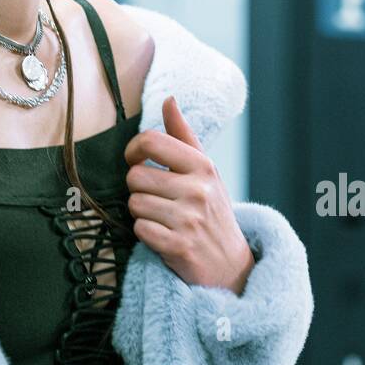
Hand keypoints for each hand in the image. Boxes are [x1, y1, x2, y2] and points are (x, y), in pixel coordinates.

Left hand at [124, 95, 255, 294]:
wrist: (231, 265)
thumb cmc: (211, 211)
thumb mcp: (205, 171)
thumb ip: (183, 136)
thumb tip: (168, 100)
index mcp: (202, 166)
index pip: (151, 141)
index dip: (133, 149)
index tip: (136, 160)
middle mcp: (198, 190)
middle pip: (135, 176)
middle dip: (138, 188)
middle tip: (156, 199)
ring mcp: (190, 219)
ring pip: (134, 203)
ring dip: (141, 213)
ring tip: (161, 218)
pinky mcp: (179, 247)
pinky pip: (140, 230)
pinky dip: (145, 234)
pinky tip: (162, 236)